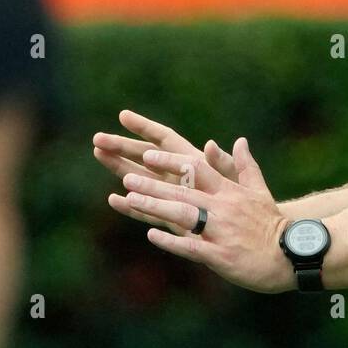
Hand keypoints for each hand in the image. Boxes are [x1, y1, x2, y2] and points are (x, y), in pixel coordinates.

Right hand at [93, 109, 237, 234]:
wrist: (251, 232)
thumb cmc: (249, 201)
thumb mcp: (237, 181)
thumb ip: (224, 165)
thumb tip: (212, 145)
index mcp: (193, 162)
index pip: (164, 139)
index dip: (144, 127)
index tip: (123, 115)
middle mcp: (178, 177)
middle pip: (145, 157)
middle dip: (122, 147)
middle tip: (96, 139)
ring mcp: (172, 197)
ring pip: (140, 179)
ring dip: (119, 168)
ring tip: (97, 154)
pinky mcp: (171, 218)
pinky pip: (147, 210)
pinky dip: (131, 205)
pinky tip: (114, 200)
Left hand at [115, 137, 294, 293]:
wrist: (290, 255)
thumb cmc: (271, 223)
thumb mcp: (259, 190)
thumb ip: (246, 165)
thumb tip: (240, 140)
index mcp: (230, 192)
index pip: (198, 170)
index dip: (172, 162)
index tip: (149, 155)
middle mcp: (223, 208)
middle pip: (184, 192)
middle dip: (153, 185)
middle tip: (128, 178)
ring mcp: (221, 231)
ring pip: (184, 215)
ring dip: (156, 207)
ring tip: (131, 200)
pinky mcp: (220, 255)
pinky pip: (192, 247)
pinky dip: (171, 241)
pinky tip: (151, 235)